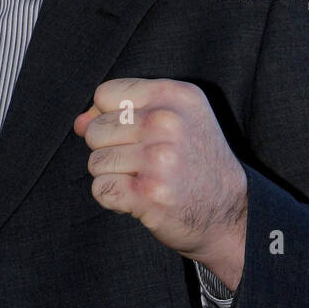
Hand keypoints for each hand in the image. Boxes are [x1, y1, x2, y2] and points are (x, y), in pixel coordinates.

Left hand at [73, 78, 247, 288]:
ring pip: (95, 161)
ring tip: (143, 179)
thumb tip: (78, 123)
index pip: (105, 93)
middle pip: (95, 128)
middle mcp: (168, 122)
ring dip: (113, 176)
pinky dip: (113, 198)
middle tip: (142, 162)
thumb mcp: (174, 119)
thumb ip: (122, 111)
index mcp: (175, 95)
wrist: (230, 214)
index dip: (108, 115)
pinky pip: (100, 189)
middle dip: (109, 149)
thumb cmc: (194, 162)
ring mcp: (159, 159)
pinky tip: (139, 197)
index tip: (132, 133)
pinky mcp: (149, 194)